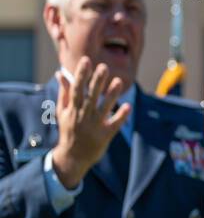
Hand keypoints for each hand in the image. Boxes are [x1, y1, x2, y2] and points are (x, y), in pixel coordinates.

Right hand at [50, 57, 130, 188]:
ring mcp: (94, 126)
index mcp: (72, 109)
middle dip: (97, 81)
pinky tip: (128, 106)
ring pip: (103, 108)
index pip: (76, 88)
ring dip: (111, 95)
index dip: (81, 74)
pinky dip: (120, 116)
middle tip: (104, 66)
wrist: (73, 157)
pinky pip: (114, 124)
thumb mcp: (62, 112)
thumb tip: (61, 73)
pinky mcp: (104, 136)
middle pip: (90, 96)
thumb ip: (64, 92)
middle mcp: (82, 116)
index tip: (86, 60)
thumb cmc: (69, 130)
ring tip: (119, 81)